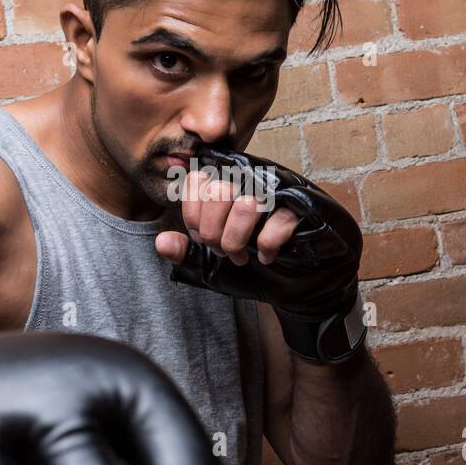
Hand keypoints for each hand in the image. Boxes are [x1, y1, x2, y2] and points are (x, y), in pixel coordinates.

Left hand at [154, 146, 365, 364]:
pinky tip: (268, 255)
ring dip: (238, 240)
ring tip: (244, 256)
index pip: (196, 181)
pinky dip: (267, 245)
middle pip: (218, 190)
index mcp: (227, 183)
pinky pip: (277, 220)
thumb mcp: (212, 265)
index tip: (202, 239)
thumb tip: (162, 242)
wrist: (300, 286)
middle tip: (224, 253)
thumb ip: (186, 253)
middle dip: (214, 232)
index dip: (193, 216)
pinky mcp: (304, 207)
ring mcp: (280, 190)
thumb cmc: (255, 269)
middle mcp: (251, 178)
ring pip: (245, 203)